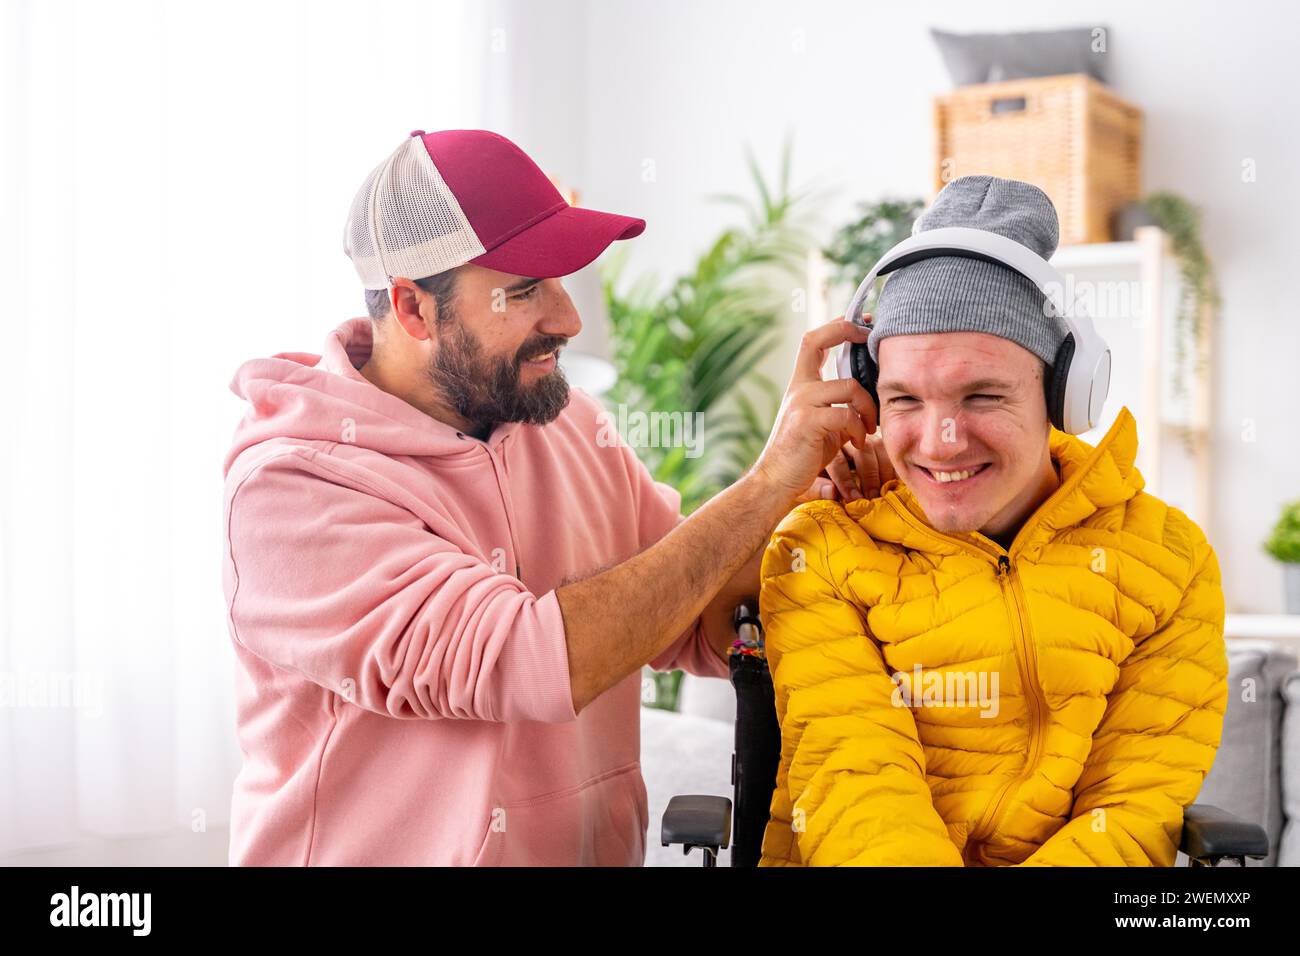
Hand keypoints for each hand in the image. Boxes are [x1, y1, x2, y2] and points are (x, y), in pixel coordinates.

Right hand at [750, 317, 877, 505]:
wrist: (776, 482)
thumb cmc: (803, 456)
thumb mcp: (824, 425)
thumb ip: (841, 407)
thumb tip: (868, 398)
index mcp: (800, 385)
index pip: (813, 341)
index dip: (837, 326)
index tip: (862, 323)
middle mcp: (798, 388)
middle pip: (818, 341)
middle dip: (848, 331)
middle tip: (872, 338)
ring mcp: (801, 403)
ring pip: (848, 387)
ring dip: (868, 407)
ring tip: (869, 429)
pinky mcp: (808, 422)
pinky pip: (846, 415)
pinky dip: (859, 429)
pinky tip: (858, 443)